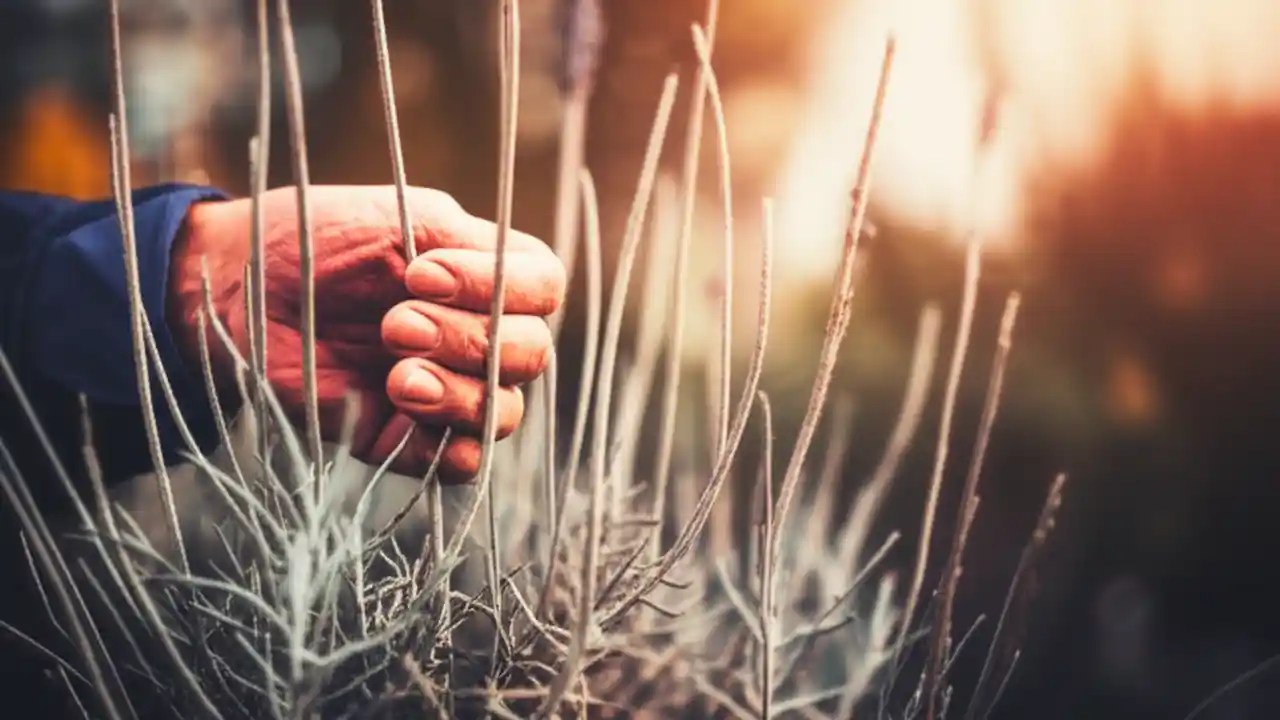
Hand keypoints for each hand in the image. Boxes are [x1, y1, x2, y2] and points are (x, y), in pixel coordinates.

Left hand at [167, 185, 563, 481]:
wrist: (239, 287)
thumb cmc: (315, 238)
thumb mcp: (395, 217)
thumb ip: (459, 243)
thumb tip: (497, 295)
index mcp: (487, 274)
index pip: (544, 287)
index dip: (501, 286)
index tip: (421, 275)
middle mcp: (480, 334)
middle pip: (531, 354)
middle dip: (468, 339)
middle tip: (394, 324)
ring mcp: (451, 389)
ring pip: (504, 410)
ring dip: (457, 392)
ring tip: (395, 374)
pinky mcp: (411, 438)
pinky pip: (464, 462)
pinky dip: (441, 442)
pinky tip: (396, 409)